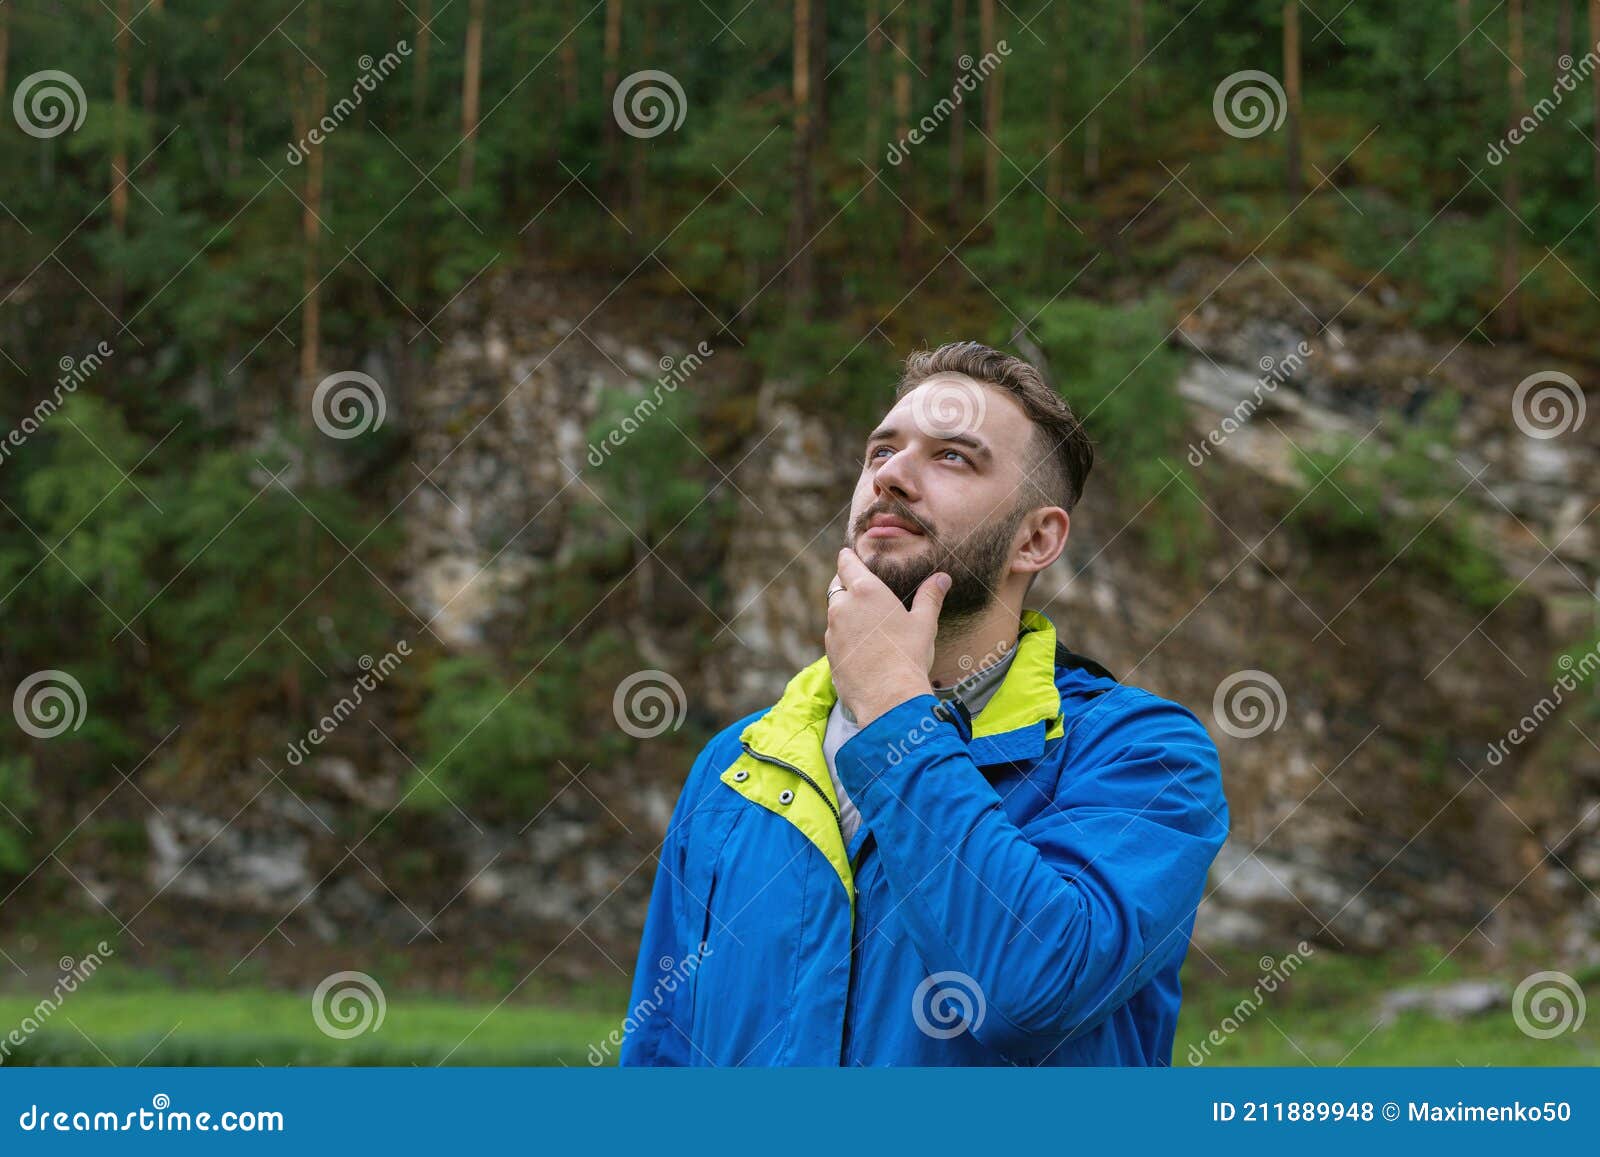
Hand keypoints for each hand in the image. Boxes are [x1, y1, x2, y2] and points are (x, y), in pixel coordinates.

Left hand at [825, 547, 949, 725]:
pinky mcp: (830, 654)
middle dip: (846, 586)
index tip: (847, 555)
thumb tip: (942, 578)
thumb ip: (930, 597)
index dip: (847, 558)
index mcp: (865, 592)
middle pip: (837, 587)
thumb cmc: (909, 655)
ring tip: (865, 622)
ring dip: (845, 613)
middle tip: (860, 589)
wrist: (889, 697)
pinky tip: (862, 647)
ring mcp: (832, 632)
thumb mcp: (924, 623)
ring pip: (834, 614)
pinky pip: (834, 638)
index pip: (846, 564)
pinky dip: (844, 637)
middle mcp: (843, 608)